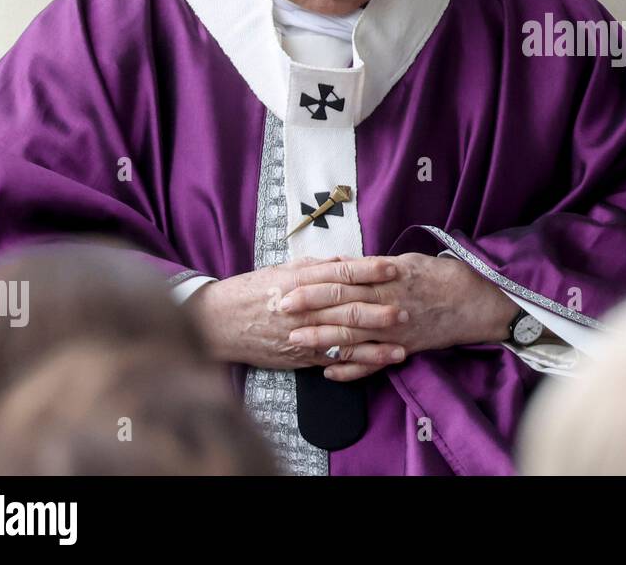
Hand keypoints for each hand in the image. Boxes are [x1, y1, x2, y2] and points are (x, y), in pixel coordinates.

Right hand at [188, 255, 407, 377]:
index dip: (369, 270)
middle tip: (407, 309)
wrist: (218, 323)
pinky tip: (377, 364)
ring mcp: (301, 335)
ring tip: (402, 345)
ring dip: (375, 344)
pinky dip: (356, 364)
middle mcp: (303, 308)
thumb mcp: (281, 271)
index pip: (340, 273)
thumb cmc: (252, 292)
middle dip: (379, 310)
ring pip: (343, 340)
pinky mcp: (299, 356)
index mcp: (299, 281)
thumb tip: (347, 261)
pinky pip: (332, 361)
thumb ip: (315, 266)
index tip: (394, 267)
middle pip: (347, 308)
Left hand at [281, 252, 518, 380]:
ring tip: (295, 342)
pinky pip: (372, 363)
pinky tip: (328, 372)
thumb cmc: (438, 276)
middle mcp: (387, 305)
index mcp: (386, 278)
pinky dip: (351, 370)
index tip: (288, 287)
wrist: (474, 301)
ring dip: (321, 340)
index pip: (342, 280)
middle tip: (279, 312)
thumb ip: (374, 267)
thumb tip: (344, 265)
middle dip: (308, 311)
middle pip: (341, 308)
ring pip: (352, 337)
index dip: (313, 286)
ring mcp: (393, 330)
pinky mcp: (402, 349)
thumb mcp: (406, 261)